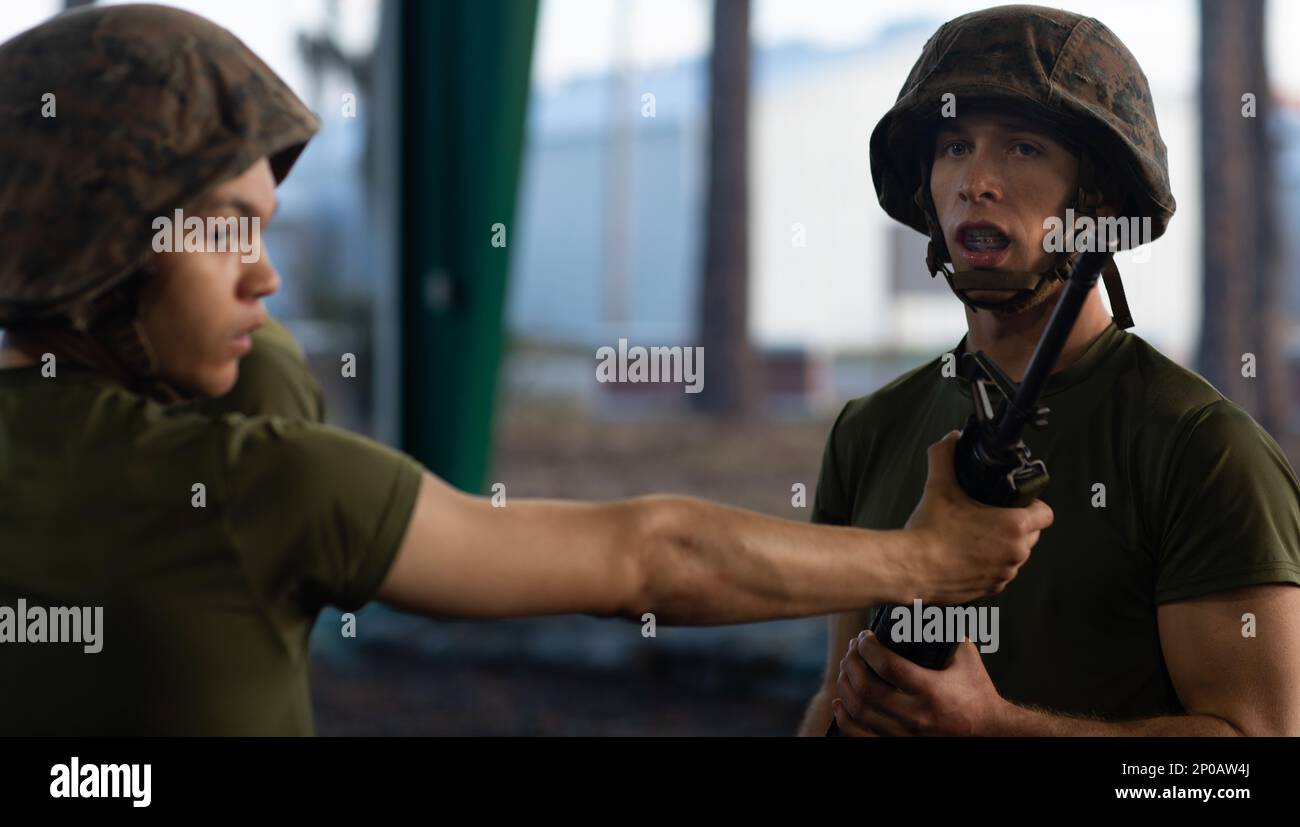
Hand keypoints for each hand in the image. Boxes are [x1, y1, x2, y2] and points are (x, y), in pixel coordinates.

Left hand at [830, 631, 1007, 735]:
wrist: (989, 732)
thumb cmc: (977, 692)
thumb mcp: (967, 657)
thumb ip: (945, 632)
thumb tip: (923, 604)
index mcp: (932, 690)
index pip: (887, 666)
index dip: (868, 647)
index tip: (864, 636)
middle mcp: (916, 715)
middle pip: (867, 689)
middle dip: (851, 663)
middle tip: (852, 649)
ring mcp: (906, 734)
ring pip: (860, 712)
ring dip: (846, 685)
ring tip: (846, 668)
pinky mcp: (900, 744)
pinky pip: (861, 736)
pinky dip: (845, 719)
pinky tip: (841, 702)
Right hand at [899, 430, 1051, 603]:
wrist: (911, 568)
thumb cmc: (929, 532)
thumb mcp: (939, 486)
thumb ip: (945, 456)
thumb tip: (951, 439)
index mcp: (1014, 526)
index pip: (1045, 514)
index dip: (1032, 505)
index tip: (1014, 502)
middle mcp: (1016, 552)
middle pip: (1031, 535)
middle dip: (1014, 526)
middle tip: (988, 516)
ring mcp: (1004, 574)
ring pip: (1014, 555)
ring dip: (1001, 547)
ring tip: (974, 538)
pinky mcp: (991, 590)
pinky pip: (999, 574)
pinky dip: (988, 566)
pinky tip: (965, 557)